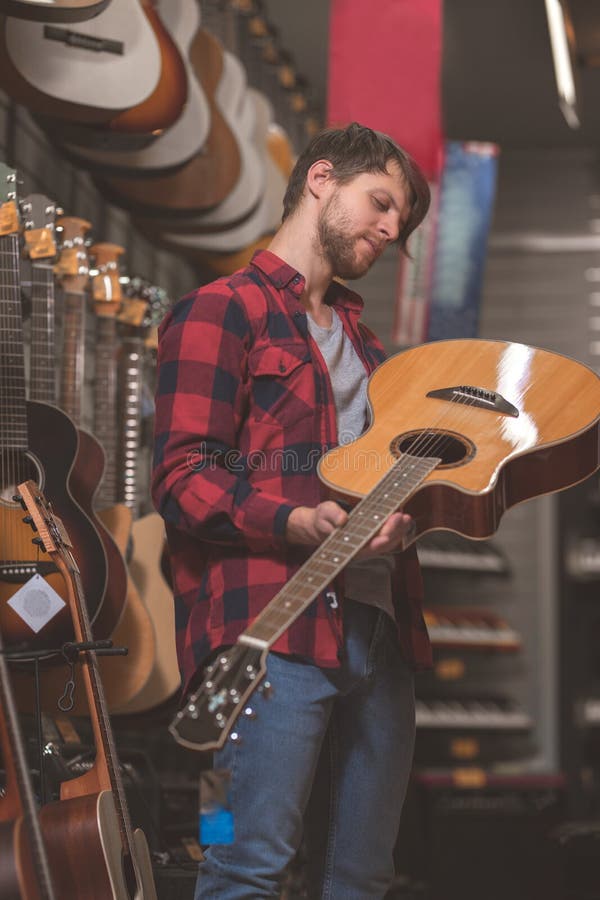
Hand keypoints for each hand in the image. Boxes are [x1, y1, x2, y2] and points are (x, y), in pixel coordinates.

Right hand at [285, 502, 414, 556]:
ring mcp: (368, 544)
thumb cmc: (322, 520)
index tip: (386, 532)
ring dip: (399, 530)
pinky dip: (397, 529)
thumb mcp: (324, 513)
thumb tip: (342, 519)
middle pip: (382, 544)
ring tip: (406, 518)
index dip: (378, 540)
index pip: (367, 546)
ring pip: (388, 542)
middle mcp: (361, 548)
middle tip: (401, 517)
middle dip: (394, 531)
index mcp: (348, 546)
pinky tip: (403, 519)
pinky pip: (388, 536)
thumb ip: (333, 515)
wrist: (321, 526)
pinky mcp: (372, 538)